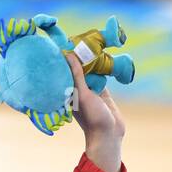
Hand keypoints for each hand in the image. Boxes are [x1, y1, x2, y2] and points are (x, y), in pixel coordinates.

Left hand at [65, 50, 124, 171]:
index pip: (64, 69)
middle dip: (79, 54)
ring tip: (94, 41)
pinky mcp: (102, 90)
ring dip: (92, 58)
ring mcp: (90, 89)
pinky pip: (101, 74)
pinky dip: (103, 65)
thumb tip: (68, 55)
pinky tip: (104, 54)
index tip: (63, 40)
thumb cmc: (92, 118)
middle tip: (81, 36)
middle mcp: (78, 89)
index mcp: (68, 90)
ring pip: (90, 69)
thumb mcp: (82, 95)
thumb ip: (76, 76)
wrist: (109, 134)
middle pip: (77, 67)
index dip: (64, 56)